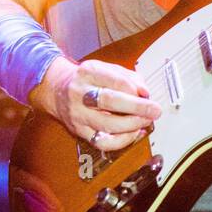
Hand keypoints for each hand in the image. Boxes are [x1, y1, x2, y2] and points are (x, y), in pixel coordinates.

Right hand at [31, 57, 161, 152]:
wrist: (57, 90)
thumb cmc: (88, 79)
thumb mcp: (106, 69)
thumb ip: (128, 77)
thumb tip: (145, 92)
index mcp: (88, 72)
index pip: (115, 80)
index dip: (135, 88)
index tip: (147, 94)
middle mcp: (80, 93)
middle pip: (110, 101)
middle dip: (137, 107)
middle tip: (154, 111)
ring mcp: (78, 114)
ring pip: (107, 125)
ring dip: (132, 125)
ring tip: (145, 121)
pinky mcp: (79, 131)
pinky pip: (102, 142)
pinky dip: (122, 141)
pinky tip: (133, 133)